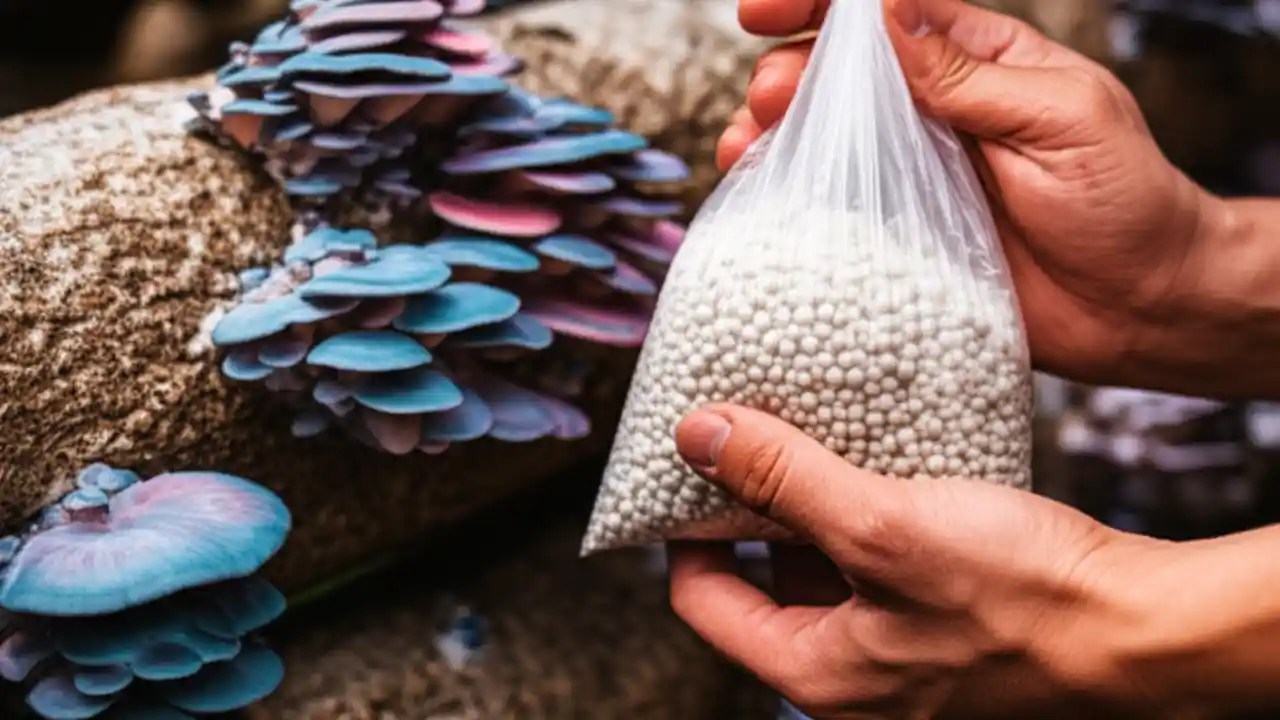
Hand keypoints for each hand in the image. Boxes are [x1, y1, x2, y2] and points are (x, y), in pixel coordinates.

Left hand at [668, 405, 1175, 718]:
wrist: (1145, 633)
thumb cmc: (1024, 601)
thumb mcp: (881, 526)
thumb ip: (783, 480)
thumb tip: (696, 436)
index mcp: (818, 675)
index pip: (707, 602)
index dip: (685, 533)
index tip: (690, 472)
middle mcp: (854, 677)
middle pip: (767, 585)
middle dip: (756, 511)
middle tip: (752, 443)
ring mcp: (904, 654)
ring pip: (829, 572)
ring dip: (817, 508)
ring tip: (816, 440)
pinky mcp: (948, 625)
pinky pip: (884, 568)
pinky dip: (871, 517)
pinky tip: (884, 463)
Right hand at [722, 0, 1224, 392]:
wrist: (1138, 308)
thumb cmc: (1125, 202)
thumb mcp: (1063, 118)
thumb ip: (972, 74)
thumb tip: (891, 11)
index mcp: (978, 63)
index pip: (887, 13)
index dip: (818, 4)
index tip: (763, 12)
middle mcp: (935, 114)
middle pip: (837, 76)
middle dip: (786, 75)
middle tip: (770, 100)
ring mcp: (912, 177)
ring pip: (821, 142)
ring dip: (771, 136)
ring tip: (745, 148)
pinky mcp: (900, 239)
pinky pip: (832, 211)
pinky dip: (787, 201)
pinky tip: (760, 199)